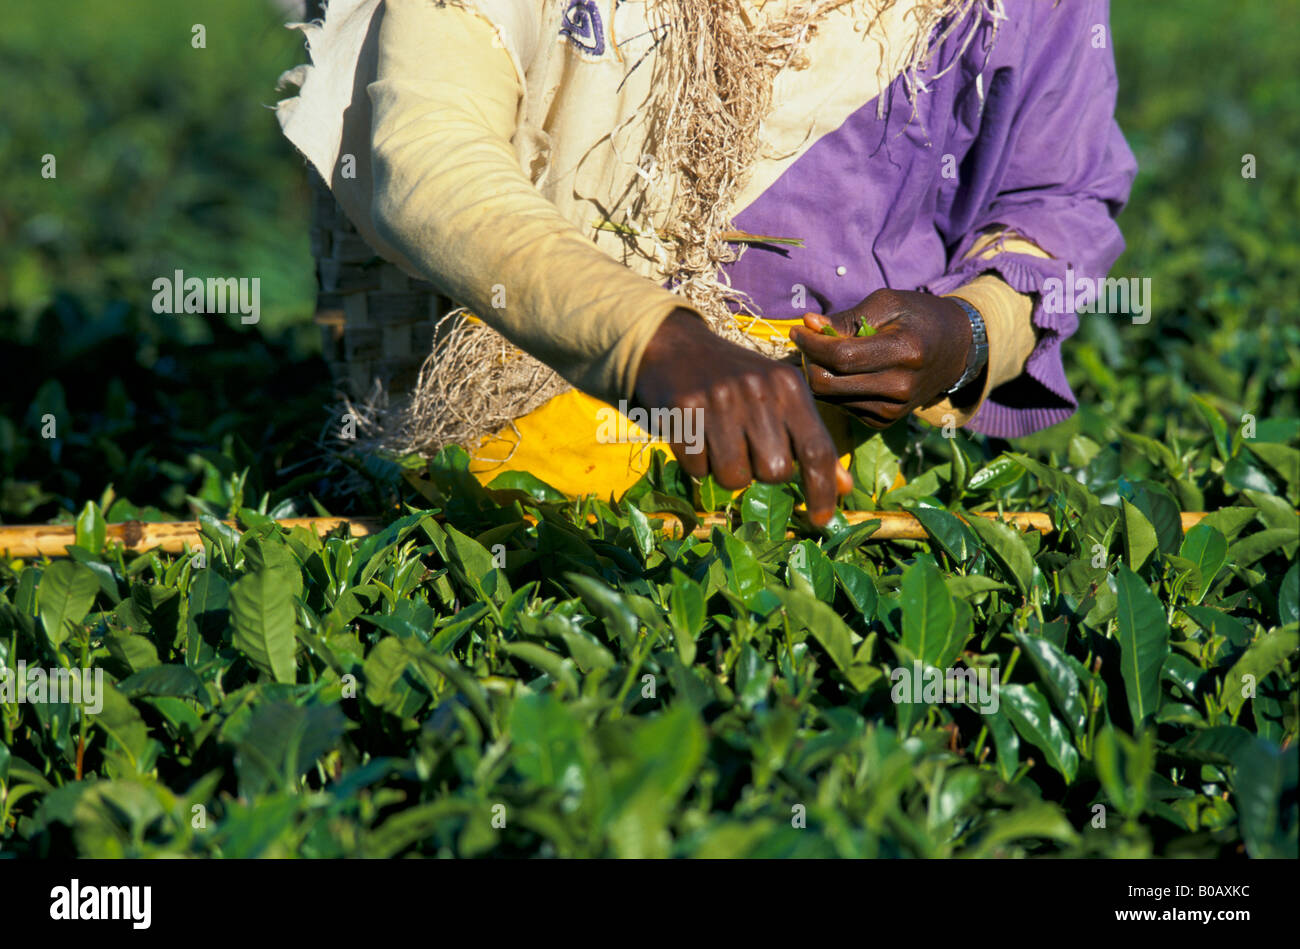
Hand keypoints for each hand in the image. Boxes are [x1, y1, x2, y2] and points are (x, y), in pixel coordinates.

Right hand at [632, 308, 853, 525]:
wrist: (674, 346)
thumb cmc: (735, 379)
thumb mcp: (780, 397)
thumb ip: (810, 439)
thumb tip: (844, 487)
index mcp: (789, 385)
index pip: (817, 449)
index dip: (822, 490)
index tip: (820, 520)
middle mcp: (758, 390)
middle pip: (775, 471)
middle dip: (761, 472)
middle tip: (746, 447)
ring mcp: (719, 399)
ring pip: (735, 478)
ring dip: (726, 472)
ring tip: (719, 441)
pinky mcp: (684, 410)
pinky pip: (697, 469)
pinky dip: (696, 463)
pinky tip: (694, 434)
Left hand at [789, 289, 973, 429]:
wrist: (957, 349)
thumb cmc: (918, 317)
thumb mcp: (887, 304)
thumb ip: (846, 318)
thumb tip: (808, 324)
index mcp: (903, 352)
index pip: (840, 356)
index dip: (811, 344)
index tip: (797, 330)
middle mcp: (899, 387)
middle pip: (828, 384)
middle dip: (809, 361)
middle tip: (809, 342)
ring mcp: (892, 410)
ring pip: (830, 398)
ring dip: (819, 375)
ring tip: (826, 354)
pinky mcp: (885, 422)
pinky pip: (842, 407)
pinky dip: (834, 389)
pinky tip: (845, 373)